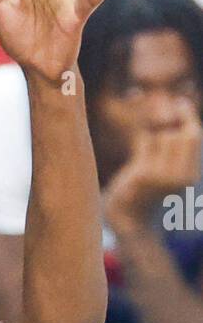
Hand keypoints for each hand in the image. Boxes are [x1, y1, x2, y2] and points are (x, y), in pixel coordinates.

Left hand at [103, 101, 202, 230]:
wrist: (127, 219)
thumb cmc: (146, 190)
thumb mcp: (165, 166)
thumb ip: (173, 139)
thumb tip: (179, 103)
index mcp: (191, 177)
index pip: (194, 137)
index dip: (187, 116)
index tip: (179, 103)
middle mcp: (183, 177)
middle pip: (179, 134)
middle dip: (167, 130)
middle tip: (155, 139)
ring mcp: (164, 176)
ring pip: (162, 136)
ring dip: (152, 140)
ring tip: (146, 160)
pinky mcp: (145, 174)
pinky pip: (145, 141)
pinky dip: (141, 144)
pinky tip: (136, 164)